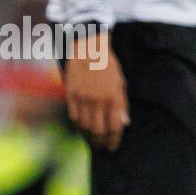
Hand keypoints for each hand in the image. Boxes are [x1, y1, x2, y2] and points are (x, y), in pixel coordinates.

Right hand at [63, 32, 128, 151]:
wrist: (88, 47)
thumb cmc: (107, 65)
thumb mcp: (120, 83)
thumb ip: (121, 104)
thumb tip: (124, 123)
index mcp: (113, 97)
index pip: (115, 127)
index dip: (114, 141)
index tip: (113, 147)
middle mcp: (98, 99)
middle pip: (99, 131)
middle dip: (101, 143)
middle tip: (102, 147)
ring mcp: (83, 97)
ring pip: (85, 126)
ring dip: (89, 136)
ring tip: (92, 140)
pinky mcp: (71, 93)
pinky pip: (74, 116)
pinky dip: (78, 125)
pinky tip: (82, 127)